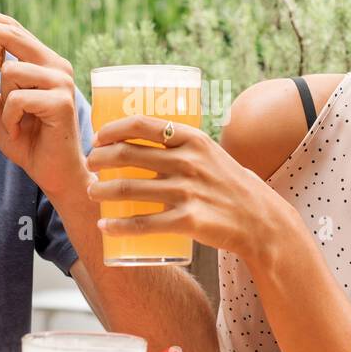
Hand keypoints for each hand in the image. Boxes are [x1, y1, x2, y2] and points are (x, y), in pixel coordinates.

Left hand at [0, 6, 87, 197]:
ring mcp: (62, 82)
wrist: (53, 172)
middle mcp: (57, 65)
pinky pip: (18, 99)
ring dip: (2, 99)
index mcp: (44, 61)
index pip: (13, 29)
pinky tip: (19, 131)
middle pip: (13, 34)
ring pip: (12, 71)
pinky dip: (10, 117)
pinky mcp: (61, 102)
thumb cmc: (27, 140)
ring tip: (13, 120)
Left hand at [85, 115, 292, 259]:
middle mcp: (188, 162)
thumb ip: (182, 146)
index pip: (141, 125)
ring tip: (90, 192)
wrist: (261, 221)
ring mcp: (188, 192)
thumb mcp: (211, 154)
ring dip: (101, 191)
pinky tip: (103, 226)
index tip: (97, 138)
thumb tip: (143, 139)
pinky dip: (118, 226)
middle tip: (89, 166)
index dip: (111, 130)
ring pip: (129, 189)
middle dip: (99, 159)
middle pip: (128, 154)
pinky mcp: (188, 221)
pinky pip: (143, 224)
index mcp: (192, 139)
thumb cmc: (230, 185)